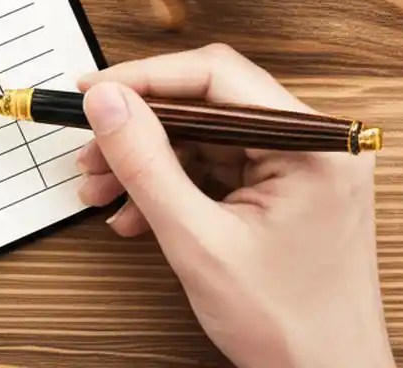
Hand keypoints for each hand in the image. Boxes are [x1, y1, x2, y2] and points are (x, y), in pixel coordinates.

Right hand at [76, 44, 393, 367]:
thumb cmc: (290, 326)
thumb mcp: (198, 240)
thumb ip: (146, 164)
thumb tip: (107, 102)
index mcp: (311, 144)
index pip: (216, 75)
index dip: (145, 79)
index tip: (93, 92)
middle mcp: (312, 144)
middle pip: (204, 105)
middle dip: (138, 129)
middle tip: (89, 150)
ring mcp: (299, 167)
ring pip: (201, 138)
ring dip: (145, 162)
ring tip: (101, 190)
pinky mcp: (283, 190)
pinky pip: (213, 168)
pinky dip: (169, 186)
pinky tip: (134, 213)